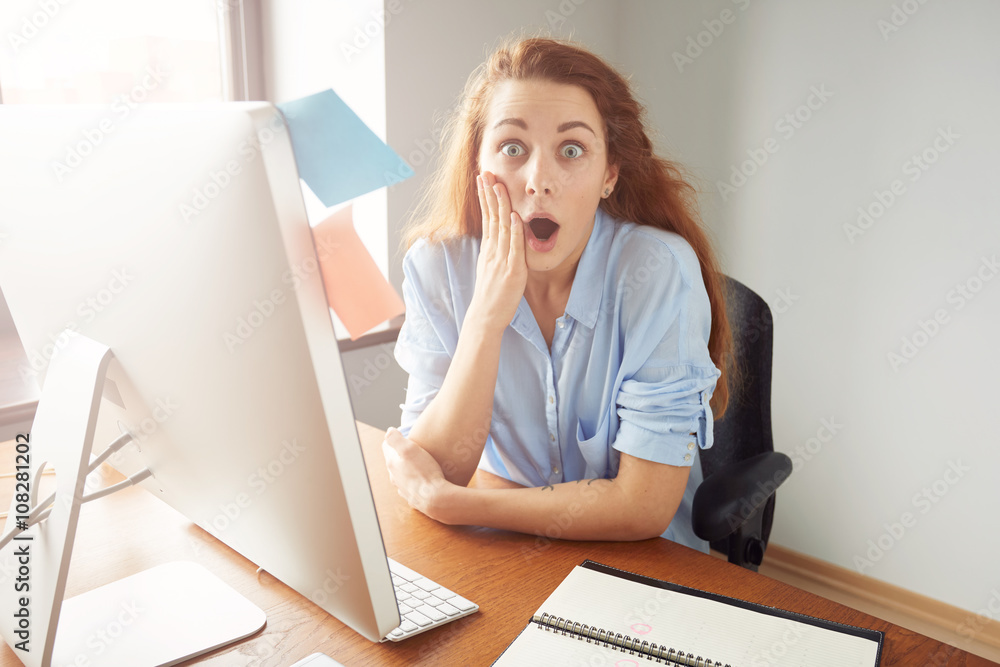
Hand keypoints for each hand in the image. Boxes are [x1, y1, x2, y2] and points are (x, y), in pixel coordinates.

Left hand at [382, 428, 453, 520]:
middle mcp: (395, 477)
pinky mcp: (413, 497)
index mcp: (392, 464)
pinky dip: (414, 481)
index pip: (386, 446)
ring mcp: (403, 488)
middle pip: (393, 461)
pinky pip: (410, 486)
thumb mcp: (409, 449)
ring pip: (401, 474)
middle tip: (414, 447)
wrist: (437, 499)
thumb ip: (396, 439)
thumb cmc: (424, 472)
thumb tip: (389, 431)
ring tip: (420, 463)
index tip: (406, 435)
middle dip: (401, 453)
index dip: (395, 438)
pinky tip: (422, 479)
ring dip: (408, 468)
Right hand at [469, 171, 526, 332]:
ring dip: (501, 205)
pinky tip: (514, 215)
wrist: (486, 317)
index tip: (483, 180)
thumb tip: (500, 239)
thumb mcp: (491, 269)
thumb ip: (496, 253)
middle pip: (491, 217)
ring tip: (499, 185)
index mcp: (489, 249)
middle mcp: (493, 251)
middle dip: (489, 194)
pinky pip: (514, 247)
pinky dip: (514, 230)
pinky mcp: (512, 270)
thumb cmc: (491, 295)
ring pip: (502, 227)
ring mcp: (502, 260)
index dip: (485, 198)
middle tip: (486, 173)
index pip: (487, 218)